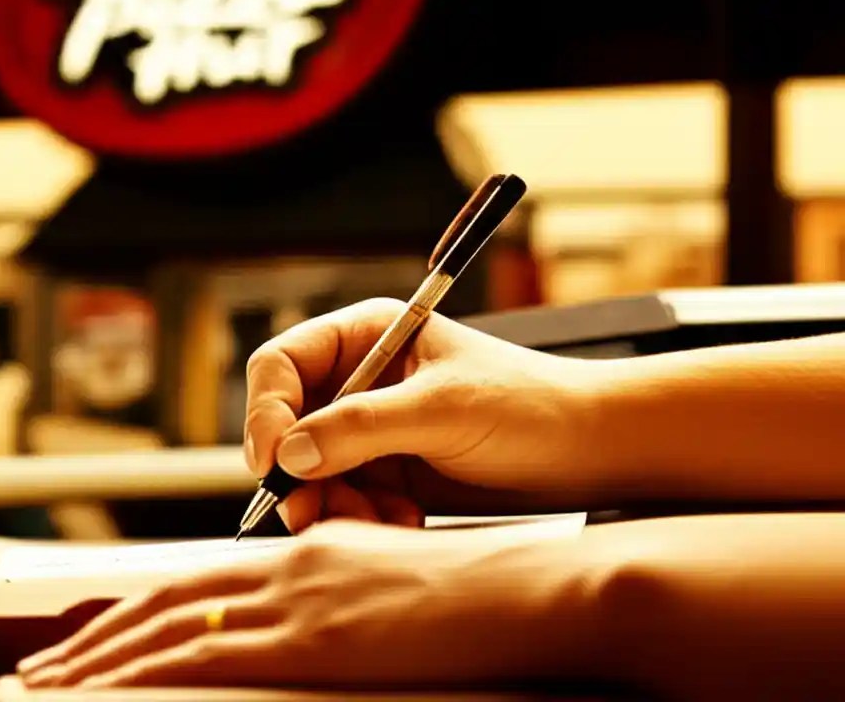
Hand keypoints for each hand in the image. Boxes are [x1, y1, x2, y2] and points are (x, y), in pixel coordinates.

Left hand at [15, 520, 596, 689]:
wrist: (534, 590)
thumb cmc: (486, 596)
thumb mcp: (396, 587)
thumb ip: (337, 601)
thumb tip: (303, 628)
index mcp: (309, 555)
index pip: (199, 579)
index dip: (138, 607)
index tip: (96, 633)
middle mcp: (291, 568)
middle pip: (166, 598)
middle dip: (96, 635)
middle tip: (44, 664)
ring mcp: (298, 601)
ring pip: (168, 627)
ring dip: (99, 659)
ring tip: (47, 684)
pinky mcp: (313, 639)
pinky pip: (203, 655)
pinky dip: (142, 674)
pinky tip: (103, 691)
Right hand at [244, 298, 603, 531]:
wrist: (592, 452)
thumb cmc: (532, 406)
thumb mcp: (444, 410)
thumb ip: (362, 427)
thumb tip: (291, 452)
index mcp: (368, 336)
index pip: (282, 365)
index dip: (265, 411)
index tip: (272, 461)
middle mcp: (361, 380)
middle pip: (287, 426)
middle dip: (298, 473)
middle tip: (311, 514)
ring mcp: (372, 430)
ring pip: (312, 474)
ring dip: (332, 506)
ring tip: (379, 521)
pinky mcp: (390, 473)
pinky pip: (345, 502)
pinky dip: (362, 521)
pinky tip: (403, 523)